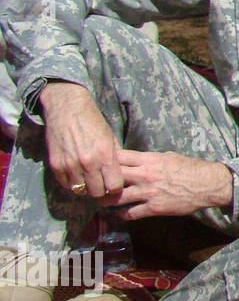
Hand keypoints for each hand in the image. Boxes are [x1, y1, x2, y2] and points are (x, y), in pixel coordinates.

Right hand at [39, 82, 122, 199]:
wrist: (67, 108)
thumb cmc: (93, 121)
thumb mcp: (110, 137)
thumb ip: (115, 157)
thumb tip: (120, 173)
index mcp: (105, 155)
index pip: (114, 186)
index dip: (115, 188)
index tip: (113, 184)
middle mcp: (88, 163)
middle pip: (97, 192)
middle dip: (101, 190)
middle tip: (100, 184)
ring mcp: (70, 165)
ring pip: (80, 190)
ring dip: (85, 187)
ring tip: (88, 180)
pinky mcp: (56, 165)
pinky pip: (66, 184)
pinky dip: (72, 183)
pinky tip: (76, 175)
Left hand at [100, 150, 232, 220]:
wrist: (207, 184)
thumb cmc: (190, 168)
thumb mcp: (168, 156)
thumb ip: (149, 159)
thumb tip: (135, 161)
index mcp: (148, 160)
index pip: (118, 157)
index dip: (105, 159)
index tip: (99, 162)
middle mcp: (144, 175)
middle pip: (112, 177)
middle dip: (100, 180)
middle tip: (93, 184)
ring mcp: (148, 193)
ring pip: (116, 198)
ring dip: (105, 200)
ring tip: (101, 201)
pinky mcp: (154, 208)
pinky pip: (130, 213)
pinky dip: (122, 215)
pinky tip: (120, 214)